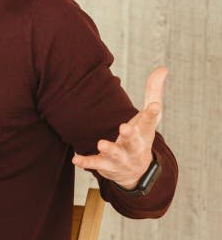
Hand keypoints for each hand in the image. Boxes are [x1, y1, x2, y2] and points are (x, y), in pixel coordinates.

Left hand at [72, 66, 167, 189]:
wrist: (137, 172)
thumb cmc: (141, 137)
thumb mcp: (148, 117)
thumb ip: (153, 92)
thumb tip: (163, 67)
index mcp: (144, 133)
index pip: (150, 122)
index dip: (152, 114)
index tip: (155, 106)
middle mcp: (134, 147)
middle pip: (134, 142)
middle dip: (129, 135)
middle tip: (124, 127)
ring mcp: (121, 158)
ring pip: (115, 155)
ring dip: (109, 149)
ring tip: (101, 143)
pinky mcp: (106, 165)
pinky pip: (96, 164)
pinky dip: (87, 162)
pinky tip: (76, 159)